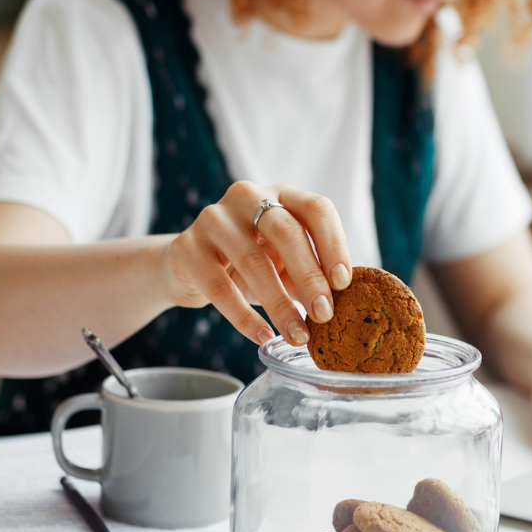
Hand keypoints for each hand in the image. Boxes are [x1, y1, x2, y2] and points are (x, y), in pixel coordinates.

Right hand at [162, 181, 351, 345]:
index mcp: (281, 195)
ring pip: (253, 262)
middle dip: (310, 276)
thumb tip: (338, 305)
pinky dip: (244, 316)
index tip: (344, 283)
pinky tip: (263, 336)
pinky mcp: (187, 248)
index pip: (316, 209)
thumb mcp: (284, 264)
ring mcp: (214, 219)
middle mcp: (247, 197)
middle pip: (286, 231)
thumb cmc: (250, 263)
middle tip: (324, 314)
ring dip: (279, 304)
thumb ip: (309, 275)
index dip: (334, 244)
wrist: (188, 267)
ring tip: (297, 335)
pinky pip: (219, 287)